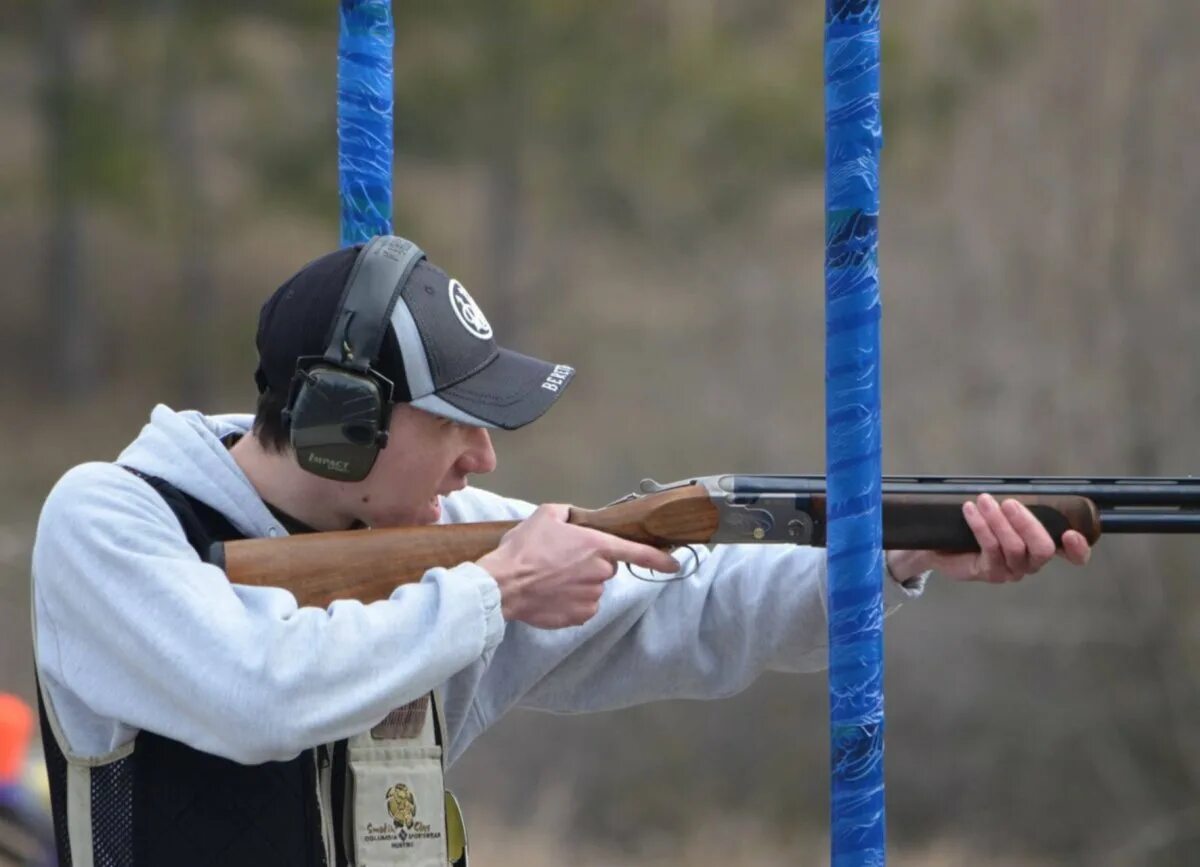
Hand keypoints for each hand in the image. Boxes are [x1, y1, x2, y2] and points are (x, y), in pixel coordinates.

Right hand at [477, 503, 679, 628]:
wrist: (504, 585)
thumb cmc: (524, 549)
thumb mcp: (544, 516)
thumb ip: (567, 514)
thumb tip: (573, 518)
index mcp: (597, 546)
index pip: (638, 553)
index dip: (660, 559)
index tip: (675, 563)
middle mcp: (600, 572)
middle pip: (606, 568)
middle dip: (590, 564)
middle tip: (562, 561)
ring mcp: (591, 596)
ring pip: (594, 588)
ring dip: (580, 583)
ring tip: (552, 579)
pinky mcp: (579, 616)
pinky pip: (584, 606)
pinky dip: (572, 602)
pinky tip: (552, 595)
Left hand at [886, 493, 1091, 583]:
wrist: (944, 547)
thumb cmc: (977, 527)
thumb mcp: (1001, 513)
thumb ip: (1015, 506)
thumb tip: (1015, 487)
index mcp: (1041, 547)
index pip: (1073, 556)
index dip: (1078, 548)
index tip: (1070, 534)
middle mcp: (1031, 562)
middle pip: (1042, 549)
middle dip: (1027, 523)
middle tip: (1009, 503)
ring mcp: (1011, 570)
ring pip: (1014, 547)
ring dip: (998, 520)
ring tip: (983, 501)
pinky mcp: (990, 572)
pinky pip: (989, 548)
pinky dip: (980, 525)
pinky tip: (970, 510)